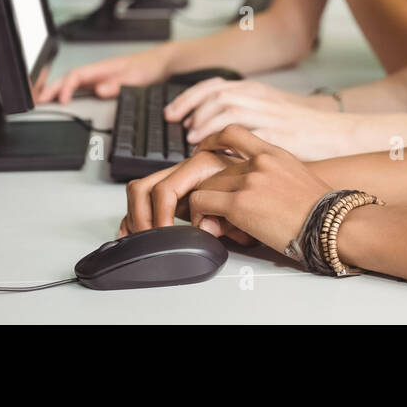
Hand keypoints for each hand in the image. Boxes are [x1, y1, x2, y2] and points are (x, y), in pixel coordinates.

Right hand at [36, 44, 173, 103]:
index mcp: (103, 67)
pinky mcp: (104, 83)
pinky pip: (82, 87)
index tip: (62, 100)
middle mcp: (99, 72)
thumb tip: (100, 89)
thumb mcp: (136, 77)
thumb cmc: (149, 66)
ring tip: (44, 102)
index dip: (66, 87)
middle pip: (70, 78)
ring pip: (74, 83)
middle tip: (38, 101)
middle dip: (52, 88)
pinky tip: (65, 100)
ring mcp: (100, 77)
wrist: (162, 63)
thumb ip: (118, 83)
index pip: (77, 75)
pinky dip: (70, 93)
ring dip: (58, 91)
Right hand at [120, 147, 252, 239]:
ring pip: (140, 188)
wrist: (274, 193)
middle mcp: (188, 168)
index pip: (166, 189)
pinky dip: (136, 214)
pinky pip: (146, 196)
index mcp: (204, 165)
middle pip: (145, 186)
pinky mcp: (176, 189)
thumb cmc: (264, 197)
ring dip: (135, 215)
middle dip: (141, 217)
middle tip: (149, 241)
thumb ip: (226, 218)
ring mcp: (179, 177)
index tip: (164, 237)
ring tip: (141, 238)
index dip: (161, 217)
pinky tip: (132, 231)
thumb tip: (203, 228)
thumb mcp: (248, 209)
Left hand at [124, 126, 336, 259]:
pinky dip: (200, 216)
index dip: (212, 140)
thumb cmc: (321, 209)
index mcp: (274, 152)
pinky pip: (201, 203)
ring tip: (214, 221)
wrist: (333, 223)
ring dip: (204, 205)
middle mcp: (259, 162)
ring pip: (203, 186)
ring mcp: (248, 181)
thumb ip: (271, 174)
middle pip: (212, 166)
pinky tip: (212, 227)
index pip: (232, 132)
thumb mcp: (297, 177)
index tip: (203, 151)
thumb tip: (252, 190)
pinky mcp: (239, 204)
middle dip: (206, 187)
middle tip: (209, 207)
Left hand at [164, 77, 351, 158]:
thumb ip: (246, 116)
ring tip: (192, 140)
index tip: (174, 113)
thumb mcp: (273, 113)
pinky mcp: (278, 136)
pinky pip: (245, 135)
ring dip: (205, 124)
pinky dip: (225, 143)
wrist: (339, 136)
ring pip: (228, 109)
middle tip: (178, 127)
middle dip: (191, 109)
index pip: (216, 86)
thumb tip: (214, 130)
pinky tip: (215, 154)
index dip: (190, 98)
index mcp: (259, 92)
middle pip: (217, 95)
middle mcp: (262, 99)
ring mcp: (270, 116)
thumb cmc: (307, 130)